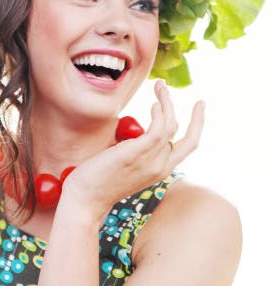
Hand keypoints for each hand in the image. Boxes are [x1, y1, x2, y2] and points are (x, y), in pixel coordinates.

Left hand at [60, 80, 204, 226]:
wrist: (85, 199)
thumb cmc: (97, 182)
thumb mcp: (124, 167)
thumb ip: (134, 153)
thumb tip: (132, 136)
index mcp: (159, 171)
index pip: (185, 149)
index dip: (194, 129)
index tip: (196, 113)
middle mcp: (161, 167)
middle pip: (189, 139)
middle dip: (198, 118)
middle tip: (200, 101)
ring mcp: (151, 161)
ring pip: (171, 126)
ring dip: (168, 102)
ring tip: (160, 86)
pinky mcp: (137, 153)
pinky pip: (158, 128)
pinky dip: (160, 112)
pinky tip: (154, 103)